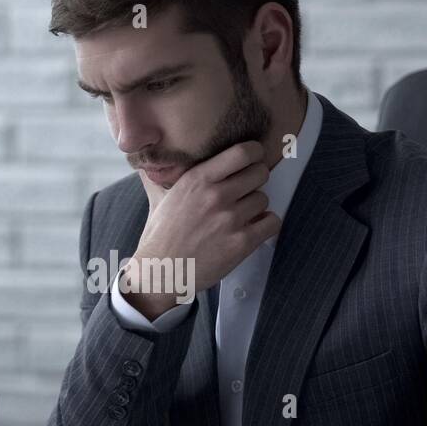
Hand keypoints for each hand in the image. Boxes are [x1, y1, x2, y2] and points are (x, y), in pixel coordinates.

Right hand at [123, 140, 280, 319]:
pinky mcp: (241, 242)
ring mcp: (230, 219)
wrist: (160, 272)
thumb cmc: (160, 236)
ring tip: (241, 215)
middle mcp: (215, 195)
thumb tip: (154, 157)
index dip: (254, 154)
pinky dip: (266, 225)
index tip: (253, 159)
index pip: (242, 152)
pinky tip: (253, 228)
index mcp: (197, 179)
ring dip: (257, 207)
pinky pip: (272, 222)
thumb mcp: (160, 196)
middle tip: (247, 190)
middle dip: (257, 180)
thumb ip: (167, 174)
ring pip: (264, 198)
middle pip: (260, 173)